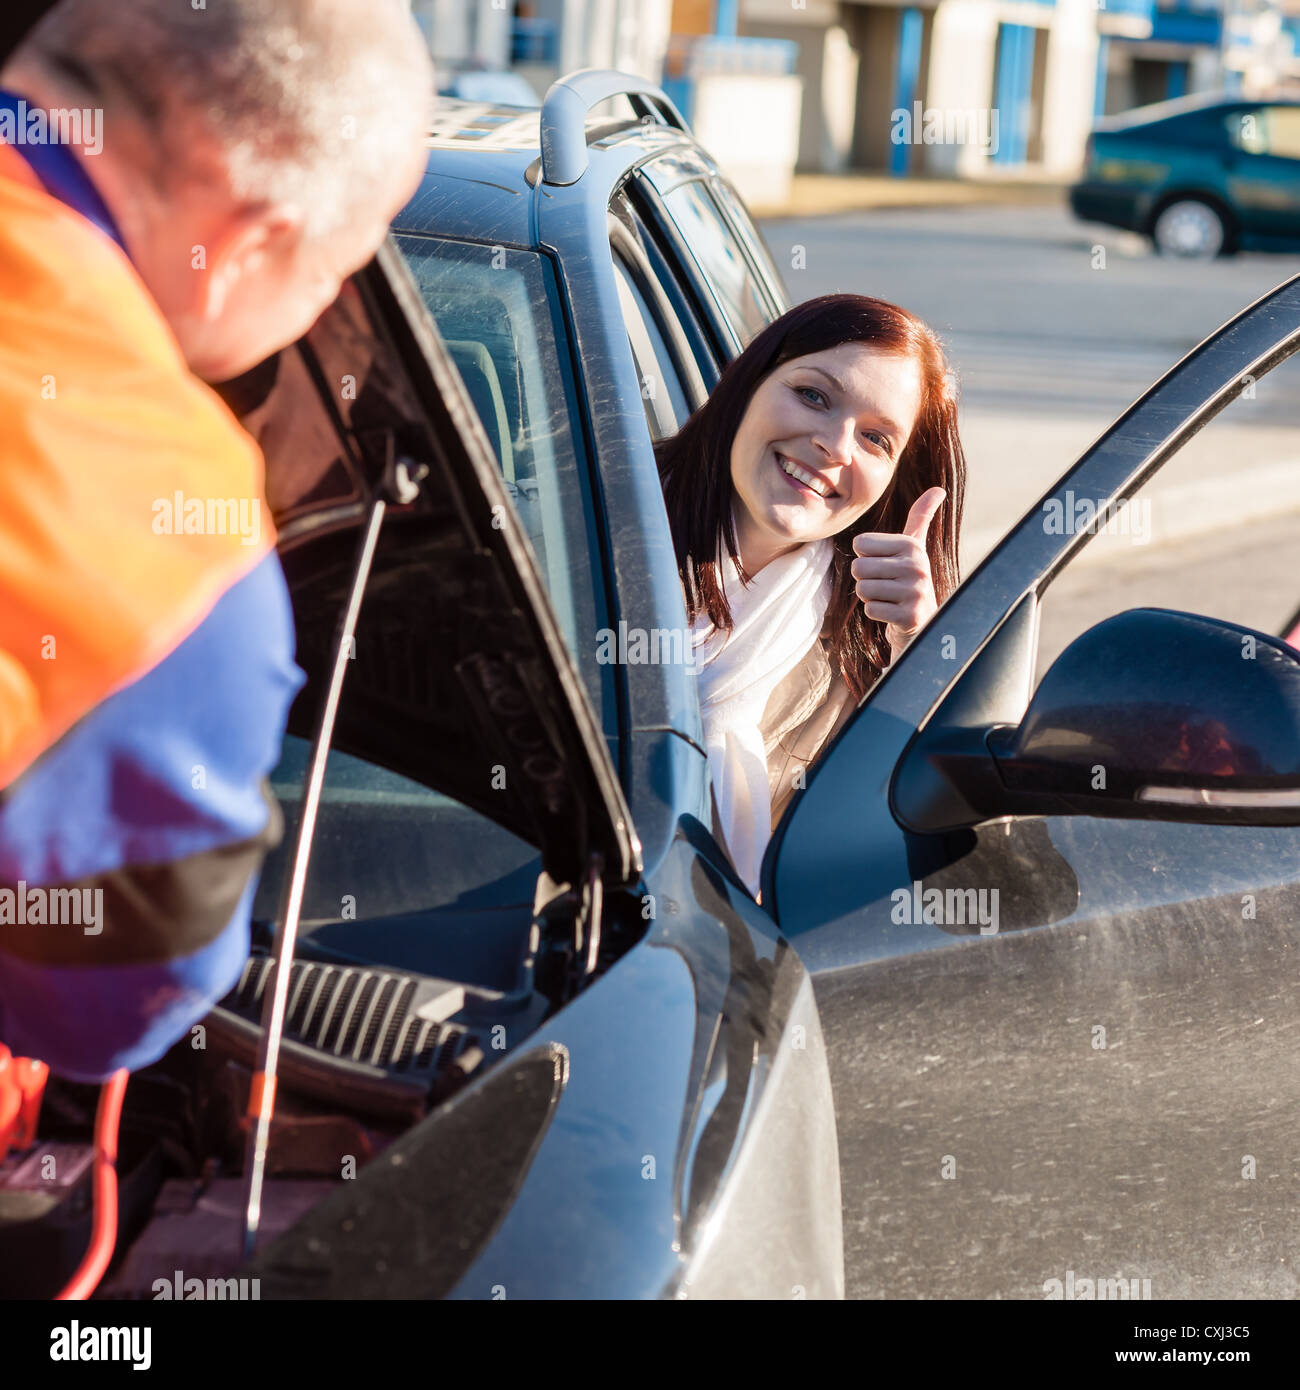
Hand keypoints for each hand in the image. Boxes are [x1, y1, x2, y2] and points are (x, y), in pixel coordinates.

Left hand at [851, 487, 945, 656]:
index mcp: (911, 545)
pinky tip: (893, 612)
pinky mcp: (910, 616)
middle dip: (866, 579)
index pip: (860, 544)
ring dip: (871, 597)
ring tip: (890, 598)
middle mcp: (917, 566)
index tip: (886, 566)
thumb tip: (938, 489)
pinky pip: (870, 610)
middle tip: (886, 585)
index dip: (866, 558)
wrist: (923, 619)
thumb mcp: (914, 547)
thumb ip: (920, 517)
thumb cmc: (909, 579)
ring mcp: (915, 592)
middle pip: (859, 567)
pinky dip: (877, 613)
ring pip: (863, 589)